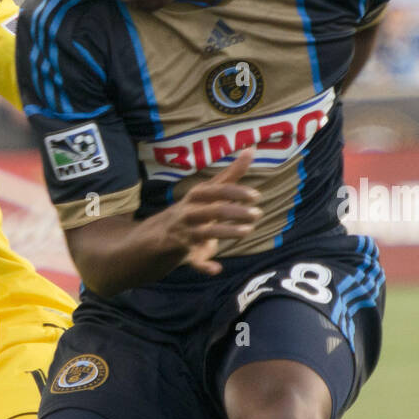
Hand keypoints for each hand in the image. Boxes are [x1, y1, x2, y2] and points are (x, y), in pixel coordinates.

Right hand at [161, 148, 261, 275]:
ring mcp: (186, 233)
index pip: (216, 190)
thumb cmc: (194, 208)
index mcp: (196, 197)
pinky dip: (204, 266)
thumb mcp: (209, 191)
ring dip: (226, 232)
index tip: (256, 196)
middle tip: (258, 214)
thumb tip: (251, 149)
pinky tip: (217, 269)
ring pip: (205, 233)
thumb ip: (230, 174)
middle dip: (235, 211)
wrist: (161, 233)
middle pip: (212, 210)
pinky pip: (193, 260)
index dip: (235, 193)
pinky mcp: (185, 251)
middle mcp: (189, 213)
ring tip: (248, 231)